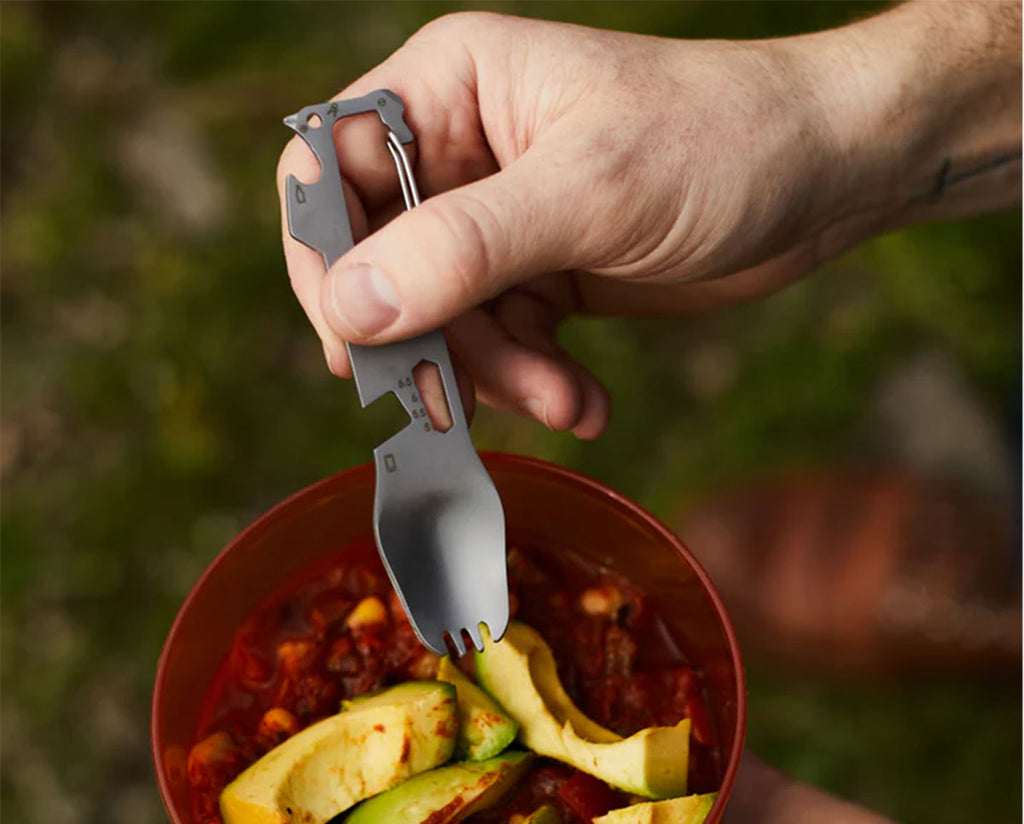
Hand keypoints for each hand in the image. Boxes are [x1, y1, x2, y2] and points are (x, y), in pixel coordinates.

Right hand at [278, 4, 1019, 436]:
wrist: (821, 179)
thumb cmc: (718, 141)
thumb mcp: (588, 191)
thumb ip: (462, 248)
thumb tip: (349, 308)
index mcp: (450, 90)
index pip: (329, 173)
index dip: (325, 261)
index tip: (357, 348)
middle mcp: (460, 152)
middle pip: (380, 264)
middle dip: (432, 342)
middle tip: (460, 405)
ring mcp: (498, 221)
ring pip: (445, 322)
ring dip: (499, 376)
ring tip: (565, 401)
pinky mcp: (538, 274)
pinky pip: (502, 345)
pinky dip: (535, 383)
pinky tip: (583, 403)